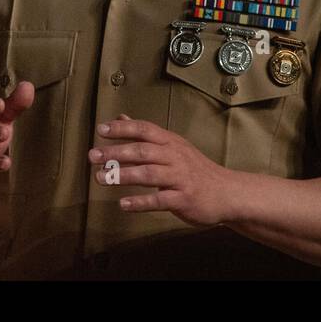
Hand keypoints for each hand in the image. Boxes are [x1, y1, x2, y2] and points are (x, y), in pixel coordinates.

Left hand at [88, 114, 235, 226]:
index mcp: (171, 142)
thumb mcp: (173, 147)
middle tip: (93, 155)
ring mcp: (180, 178)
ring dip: (123, 176)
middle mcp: (175, 157)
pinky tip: (123, 204)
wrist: (227, 192)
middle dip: (116, 152)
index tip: (101, 129)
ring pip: (149, 174)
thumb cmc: (195, 169)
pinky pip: (159, 200)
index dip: (123, 129)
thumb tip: (121, 118)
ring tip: (101, 178)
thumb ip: (145, 135)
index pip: (145, 129)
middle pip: (143, 151)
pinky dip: (140, 202)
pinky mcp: (183, 199)